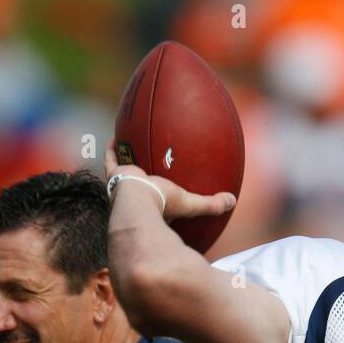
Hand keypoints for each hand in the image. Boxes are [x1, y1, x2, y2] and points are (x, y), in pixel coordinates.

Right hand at [104, 140, 234, 221]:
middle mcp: (137, 195)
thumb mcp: (191, 203)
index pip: (159, 199)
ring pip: (125, 170)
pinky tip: (115, 138)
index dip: (163, 194)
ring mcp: (124, 185)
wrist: (138, 201)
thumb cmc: (163, 204)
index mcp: (154, 204)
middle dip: (144, 175)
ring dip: (129, 161)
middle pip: (142, 183)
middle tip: (149, 164)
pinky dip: (112, 150)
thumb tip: (232, 202)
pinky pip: (111, 160)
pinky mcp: (114, 174)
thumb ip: (211, 204)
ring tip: (133, 149)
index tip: (166, 187)